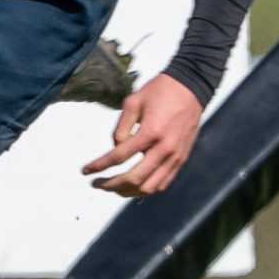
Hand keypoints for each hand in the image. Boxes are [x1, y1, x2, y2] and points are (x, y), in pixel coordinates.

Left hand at [81, 73, 201, 196]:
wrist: (192, 87)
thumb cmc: (161, 91)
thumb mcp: (133, 101)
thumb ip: (120, 128)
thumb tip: (116, 149)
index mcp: (150, 132)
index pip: (119, 156)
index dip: (99, 165)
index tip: (86, 170)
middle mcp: (164, 148)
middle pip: (133, 178)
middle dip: (110, 185)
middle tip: (97, 183)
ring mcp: (175, 156)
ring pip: (149, 187)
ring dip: (128, 191)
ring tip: (114, 187)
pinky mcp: (181, 159)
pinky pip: (163, 183)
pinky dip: (146, 189)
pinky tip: (134, 185)